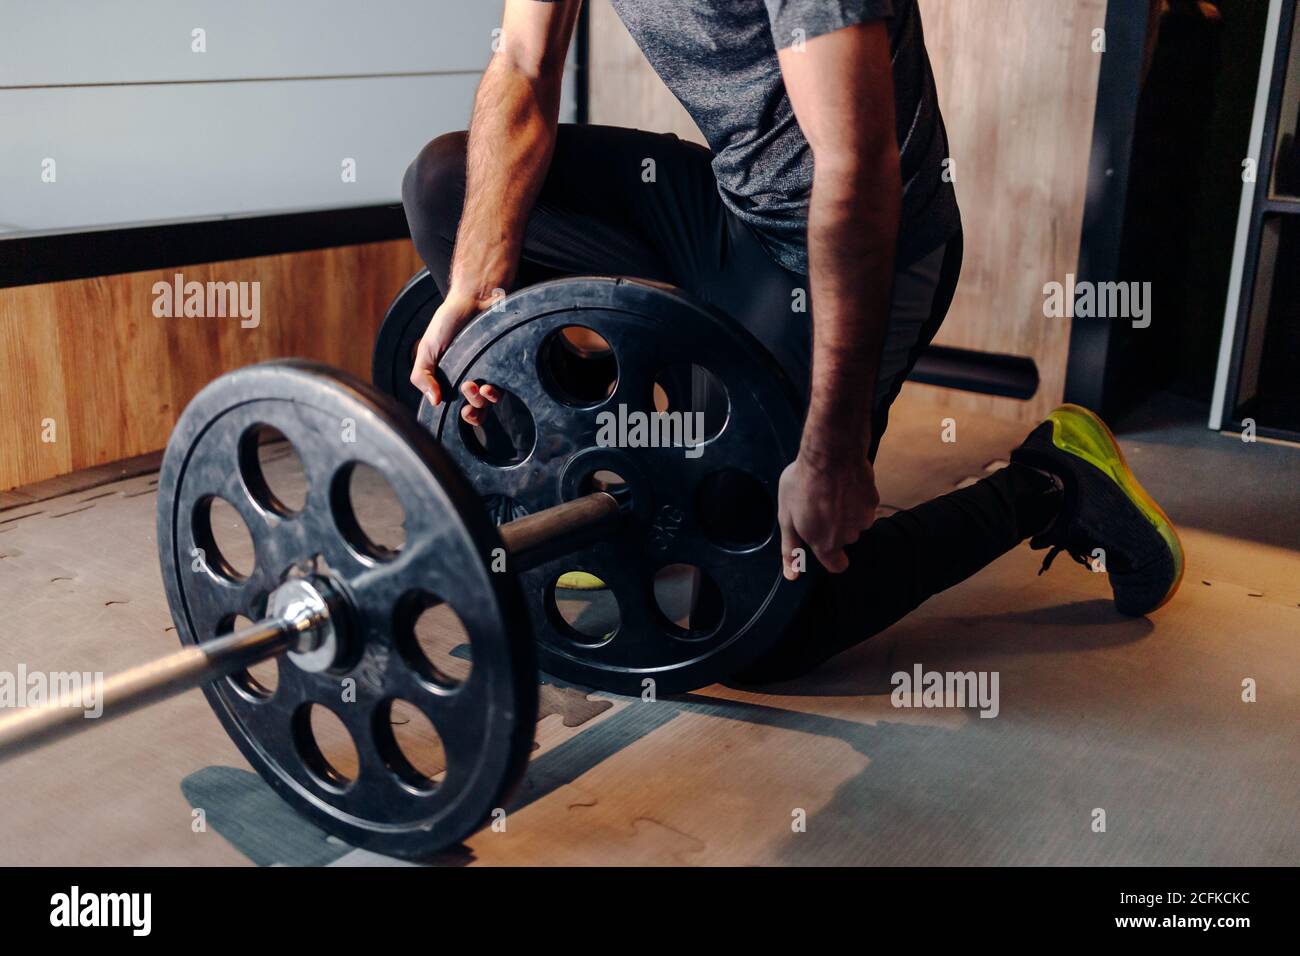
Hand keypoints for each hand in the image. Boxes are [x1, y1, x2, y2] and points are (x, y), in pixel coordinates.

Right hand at [409, 288, 496, 405]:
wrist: (475, 299)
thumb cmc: (448, 321)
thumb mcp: (427, 348)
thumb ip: (422, 375)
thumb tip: (433, 401)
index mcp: (450, 379)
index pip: (456, 407)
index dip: (459, 415)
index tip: (460, 410)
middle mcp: (469, 379)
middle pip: (476, 411)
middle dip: (473, 410)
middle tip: (467, 388)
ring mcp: (487, 374)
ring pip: (489, 403)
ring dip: (483, 401)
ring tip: (479, 386)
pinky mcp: (503, 367)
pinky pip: (504, 389)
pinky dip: (496, 394)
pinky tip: (490, 386)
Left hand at [777, 452, 878, 578]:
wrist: (831, 453)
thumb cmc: (805, 484)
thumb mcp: (787, 518)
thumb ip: (791, 549)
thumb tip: (792, 574)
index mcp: (826, 544)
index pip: (837, 566)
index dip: (831, 557)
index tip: (822, 543)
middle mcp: (849, 536)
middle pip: (843, 539)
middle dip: (832, 527)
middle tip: (817, 505)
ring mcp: (865, 517)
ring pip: (855, 521)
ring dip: (845, 511)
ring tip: (829, 491)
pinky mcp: (873, 499)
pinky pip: (864, 503)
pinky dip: (855, 497)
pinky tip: (843, 483)